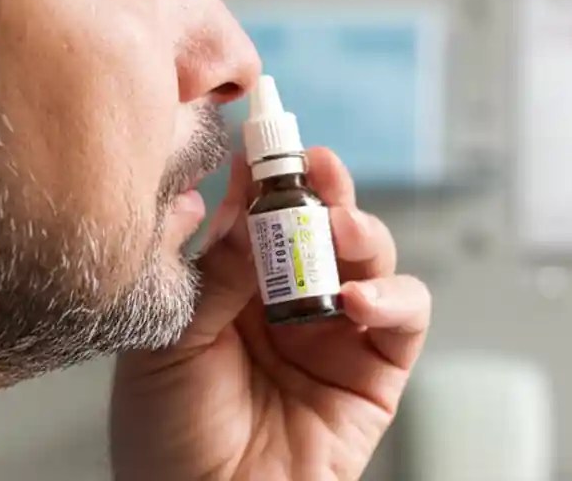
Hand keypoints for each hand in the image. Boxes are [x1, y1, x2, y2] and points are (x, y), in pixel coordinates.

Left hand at [111, 147, 431, 480]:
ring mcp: (335, 332)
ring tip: (338, 226)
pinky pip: (404, 315)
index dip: (263, 172)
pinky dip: (393, 296)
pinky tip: (357, 301)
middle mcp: (287, 301)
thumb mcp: (168, 343)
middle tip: (312, 164)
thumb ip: (209, 273)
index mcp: (231, 286)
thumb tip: (232, 200)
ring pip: (369, 254)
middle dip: (321, 184)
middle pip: (320, 221)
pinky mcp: (375, 370)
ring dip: (360, 228)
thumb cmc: (167, 439)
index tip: (261, 133)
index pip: (257, 213)